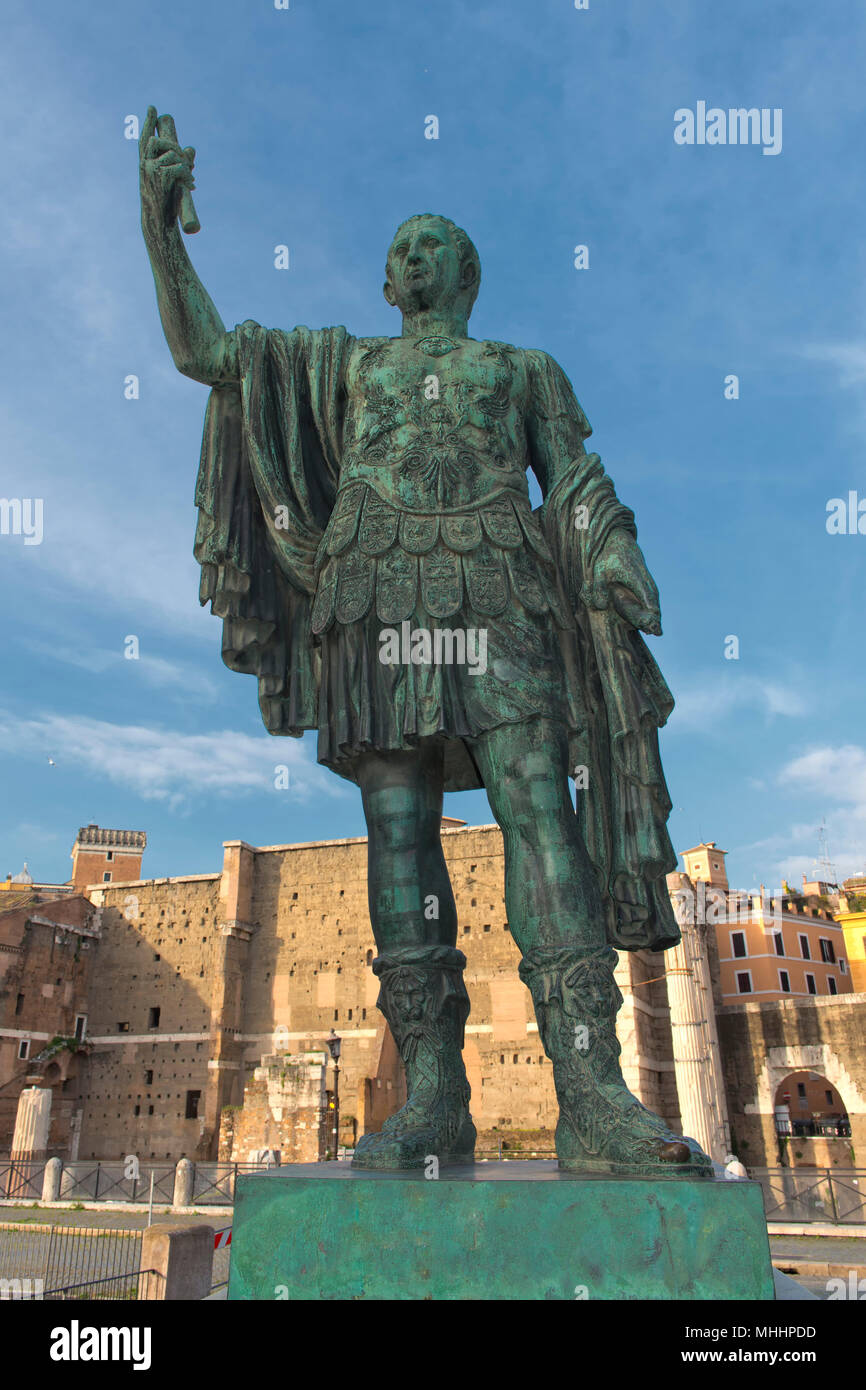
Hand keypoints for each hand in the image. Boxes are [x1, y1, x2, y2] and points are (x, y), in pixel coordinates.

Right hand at [139, 105, 196, 236]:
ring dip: (185, 165)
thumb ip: (179, 163)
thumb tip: (191, 148)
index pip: (144, 139)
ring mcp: (150, 170)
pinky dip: (187, 174)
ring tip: (190, 180)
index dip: (148, 123)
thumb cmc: (164, 203)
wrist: (160, 223)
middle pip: (158, 140)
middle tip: (186, 160)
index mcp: (145, 163)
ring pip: (172, 154)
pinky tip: (190, 185)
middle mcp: (144, 164)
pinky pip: (178, 166)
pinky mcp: (160, 177)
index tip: (153, 108)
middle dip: (174, 147)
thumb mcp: (171, 181)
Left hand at [584, 529, 661, 634]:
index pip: (648, 597)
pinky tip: (650, 624)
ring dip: (655, 616)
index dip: (651, 613)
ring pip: (655, 603)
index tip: (653, 627)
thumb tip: (600, 607)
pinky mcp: (648, 587)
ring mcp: (649, 585)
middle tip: (654, 632)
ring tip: (654, 631)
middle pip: (654, 603)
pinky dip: (652, 612)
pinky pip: (652, 602)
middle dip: (655, 618)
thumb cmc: (609, 558)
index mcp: (637, 579)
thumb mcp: (599, 570)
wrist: (621, 544)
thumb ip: (598, 588)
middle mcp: (646, 583)